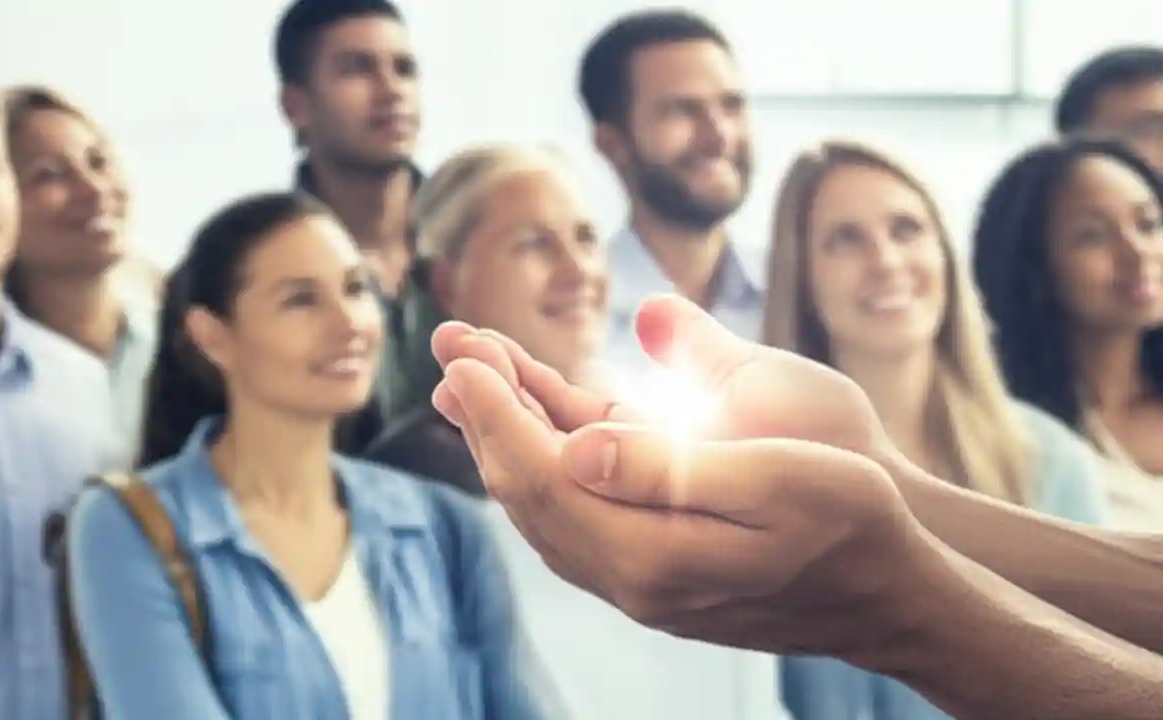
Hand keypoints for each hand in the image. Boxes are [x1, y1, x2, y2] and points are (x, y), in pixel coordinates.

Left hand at [428, 295, 942, 659]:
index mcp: (652, 552)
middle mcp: (630, 580)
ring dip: (506, 442)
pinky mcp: (654, 573)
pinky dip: (541, 469)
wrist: (892, 593)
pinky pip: (573, 518)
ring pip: (544, 510)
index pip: (541, 476)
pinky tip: (534, 436)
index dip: (495, 410)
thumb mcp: (777, 479)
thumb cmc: (853, 523)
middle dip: (485, 417)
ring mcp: (639, 584)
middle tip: (452, 350)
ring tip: (474, 385)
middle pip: (528, 494)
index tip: (461, 354)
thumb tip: (575, 446)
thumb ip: (671, 466)